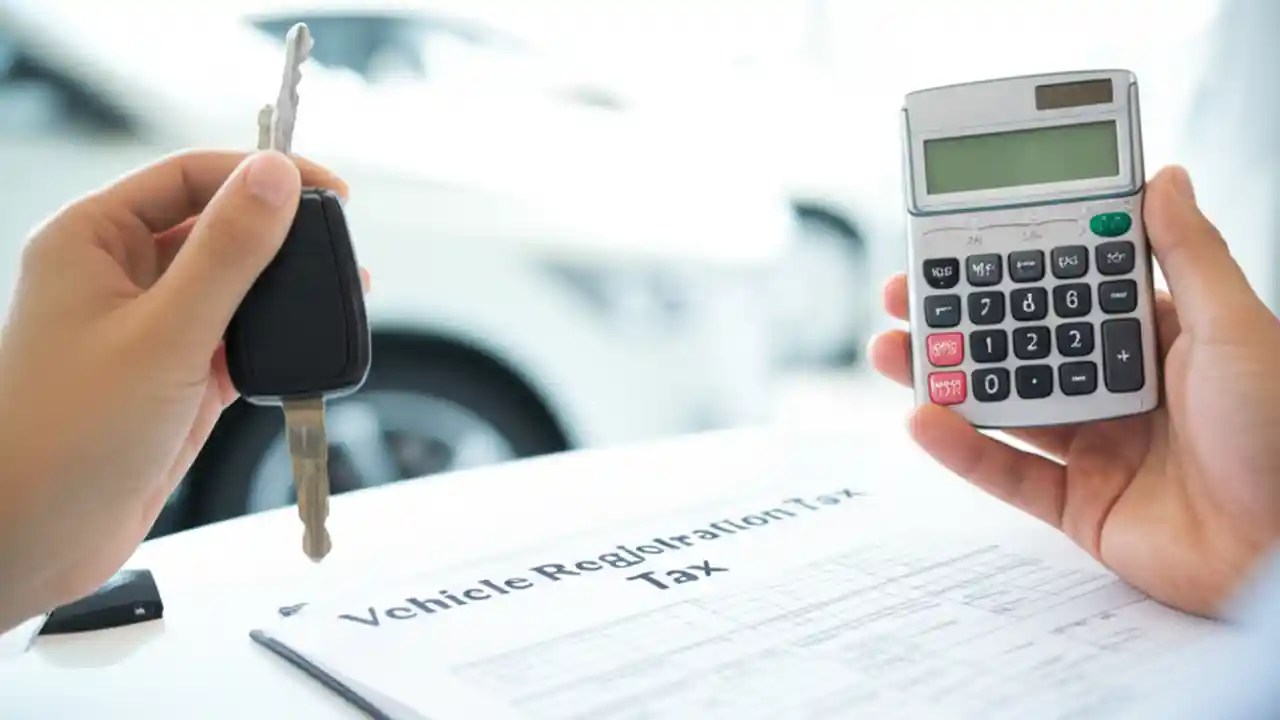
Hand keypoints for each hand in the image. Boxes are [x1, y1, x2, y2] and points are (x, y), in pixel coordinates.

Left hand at [0, 150, 363, 631]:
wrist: (30, 542)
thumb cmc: (66, 436)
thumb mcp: (165, 333)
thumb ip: (228, 253)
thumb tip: (275, 176)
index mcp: (91, 240)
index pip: (189, 177)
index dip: (261, 176)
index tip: (330, 193)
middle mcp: (116, 275)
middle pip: (215, 226)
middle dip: (280, 234)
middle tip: (339, 246)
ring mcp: (147, 329)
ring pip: (231, 285)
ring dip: (284, 289)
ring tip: (343, 294)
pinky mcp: (172, 378)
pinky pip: (235, 340)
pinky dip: (274, 341)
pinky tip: (307, 346)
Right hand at [870, 166, 1279, 616]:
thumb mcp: (1236, 328)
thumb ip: (1190, 253)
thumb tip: (1165, 176)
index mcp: (1159, 340)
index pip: (1074, 290)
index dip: (1017, 266)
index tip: (969, 241)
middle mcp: (1122, 388)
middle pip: (1023, 345)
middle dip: (961, 319)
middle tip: (907, 295)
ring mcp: (1098, 448)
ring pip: (1005, 405)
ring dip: (947, 377)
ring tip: (892, 351)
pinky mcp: (1080, 506)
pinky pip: (1008, 474)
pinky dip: (962, 450)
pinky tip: (924, 420)